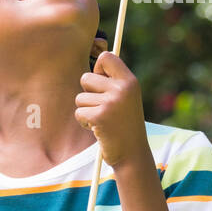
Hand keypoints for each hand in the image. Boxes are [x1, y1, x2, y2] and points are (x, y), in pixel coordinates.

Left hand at [75, 51, 148, 169]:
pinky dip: (84, 121)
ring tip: (102, 120)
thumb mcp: (126, 97)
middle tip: (103, 107)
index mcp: (130, 81)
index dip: (98, 68)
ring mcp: (111, 103)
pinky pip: (79, 112)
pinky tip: (98, 128)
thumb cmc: (125, 123)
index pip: (106, 57)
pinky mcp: (99, 117)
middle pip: (86, 78)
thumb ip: (113, 80)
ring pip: (80, 97)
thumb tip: (95, 58)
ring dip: (86, 110)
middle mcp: (122, 89)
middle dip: (88, 93)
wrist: (132, 153)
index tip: (102, 81)